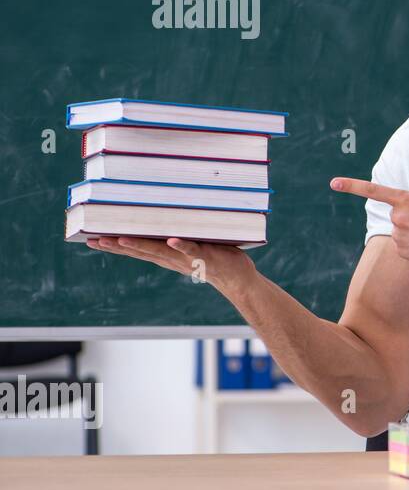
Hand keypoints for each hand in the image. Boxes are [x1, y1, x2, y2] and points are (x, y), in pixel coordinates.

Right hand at [85, 236, 256, 294]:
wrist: (238, 278)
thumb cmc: (214, 256)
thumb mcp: (190, 242)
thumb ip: (176, 231)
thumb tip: (161, 211)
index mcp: (165, 255)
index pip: (134, 249)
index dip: (112, 244)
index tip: (89, 238)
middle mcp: (171, 258)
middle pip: (139, 251)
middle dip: (116, 245)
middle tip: (93, 239)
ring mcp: (187, 258)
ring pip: (160, 251)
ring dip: (140, 245)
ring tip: (120, 239)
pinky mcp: (206, 256)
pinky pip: (193, 250)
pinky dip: (183, 246)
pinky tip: (172, 241)